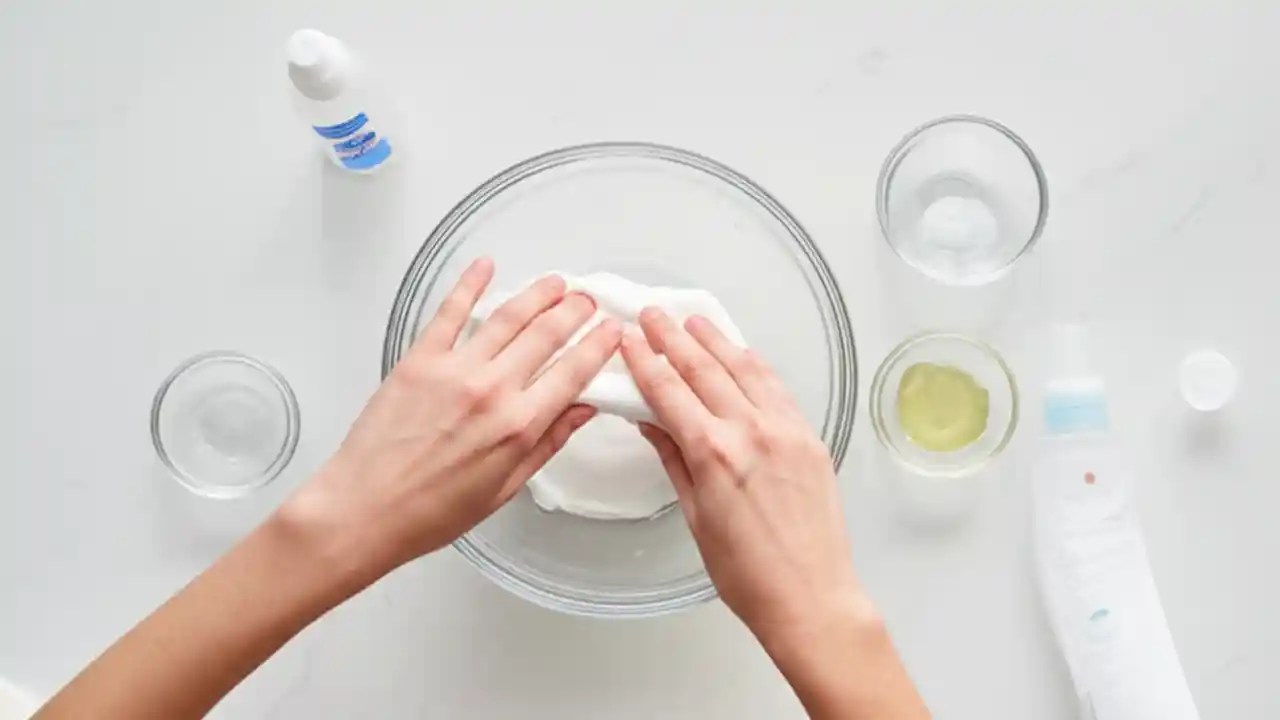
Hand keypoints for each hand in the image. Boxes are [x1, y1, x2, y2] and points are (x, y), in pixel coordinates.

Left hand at [289, 258, 621, 580]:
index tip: (611, 330)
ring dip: (537, 294)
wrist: (363, 510)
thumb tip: (582, 410)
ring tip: (555, 283)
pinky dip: (469, 284)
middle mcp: (492, 390)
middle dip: (574, 312)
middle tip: (588, 300)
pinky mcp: (418, 360)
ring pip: (507, 317)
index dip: (597, 345)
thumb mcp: (504, 489)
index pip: (573, 372)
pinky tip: (485, 266)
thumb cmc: (429, 512)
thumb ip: (547, 443)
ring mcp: (454, 370)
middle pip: (546, 335)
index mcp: (518, 427)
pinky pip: (450, 312)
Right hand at [620, 308, 863, 641]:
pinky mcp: (810, 438)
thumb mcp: (695, 516)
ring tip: (693, 320)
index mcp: (714, 454)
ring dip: (715, 340)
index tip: (628, 339)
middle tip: (653, 315)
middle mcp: (751, 432)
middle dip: (673, 338)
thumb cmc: (750, 574)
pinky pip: (776, 388)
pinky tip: (740, 354)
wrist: (810, 596)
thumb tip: (653, 425)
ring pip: (744, 368)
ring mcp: (785, 431)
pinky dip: (754, 365)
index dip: (644, 361)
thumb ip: (674, 460)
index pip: (669, 391)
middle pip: (704, 369)